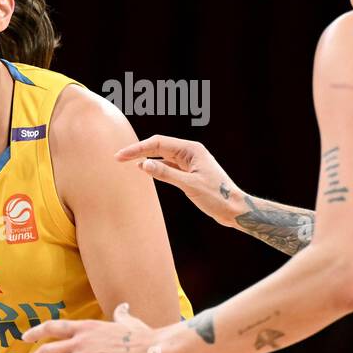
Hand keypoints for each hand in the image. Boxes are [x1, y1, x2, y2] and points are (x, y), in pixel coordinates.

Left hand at [17, 304, 166, 352]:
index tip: (24, 338)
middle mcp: (81, 341)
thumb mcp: (128, 321)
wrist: (155, 351)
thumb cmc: (144, 337)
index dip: (36, 332)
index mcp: (87, 327)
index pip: (53, 327)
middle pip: (46, 351)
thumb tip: (122, 308)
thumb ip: (120, 315)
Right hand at [114, 135, 244, 227]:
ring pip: (163, 156)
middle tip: (118, 158)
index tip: (121, 156)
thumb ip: (166, 174)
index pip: (159, 144)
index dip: (138, 149)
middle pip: (159, 147)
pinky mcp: (190, 172)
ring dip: (146, 158)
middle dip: (139, 151)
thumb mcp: (189, 185)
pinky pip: (168, 166)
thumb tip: (143, 165)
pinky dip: (156, 167)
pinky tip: (145, 169)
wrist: (234, 209)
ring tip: (127, 161)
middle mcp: (190, 152)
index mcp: (192, 150)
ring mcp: (190, 162)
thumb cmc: (217, 196)